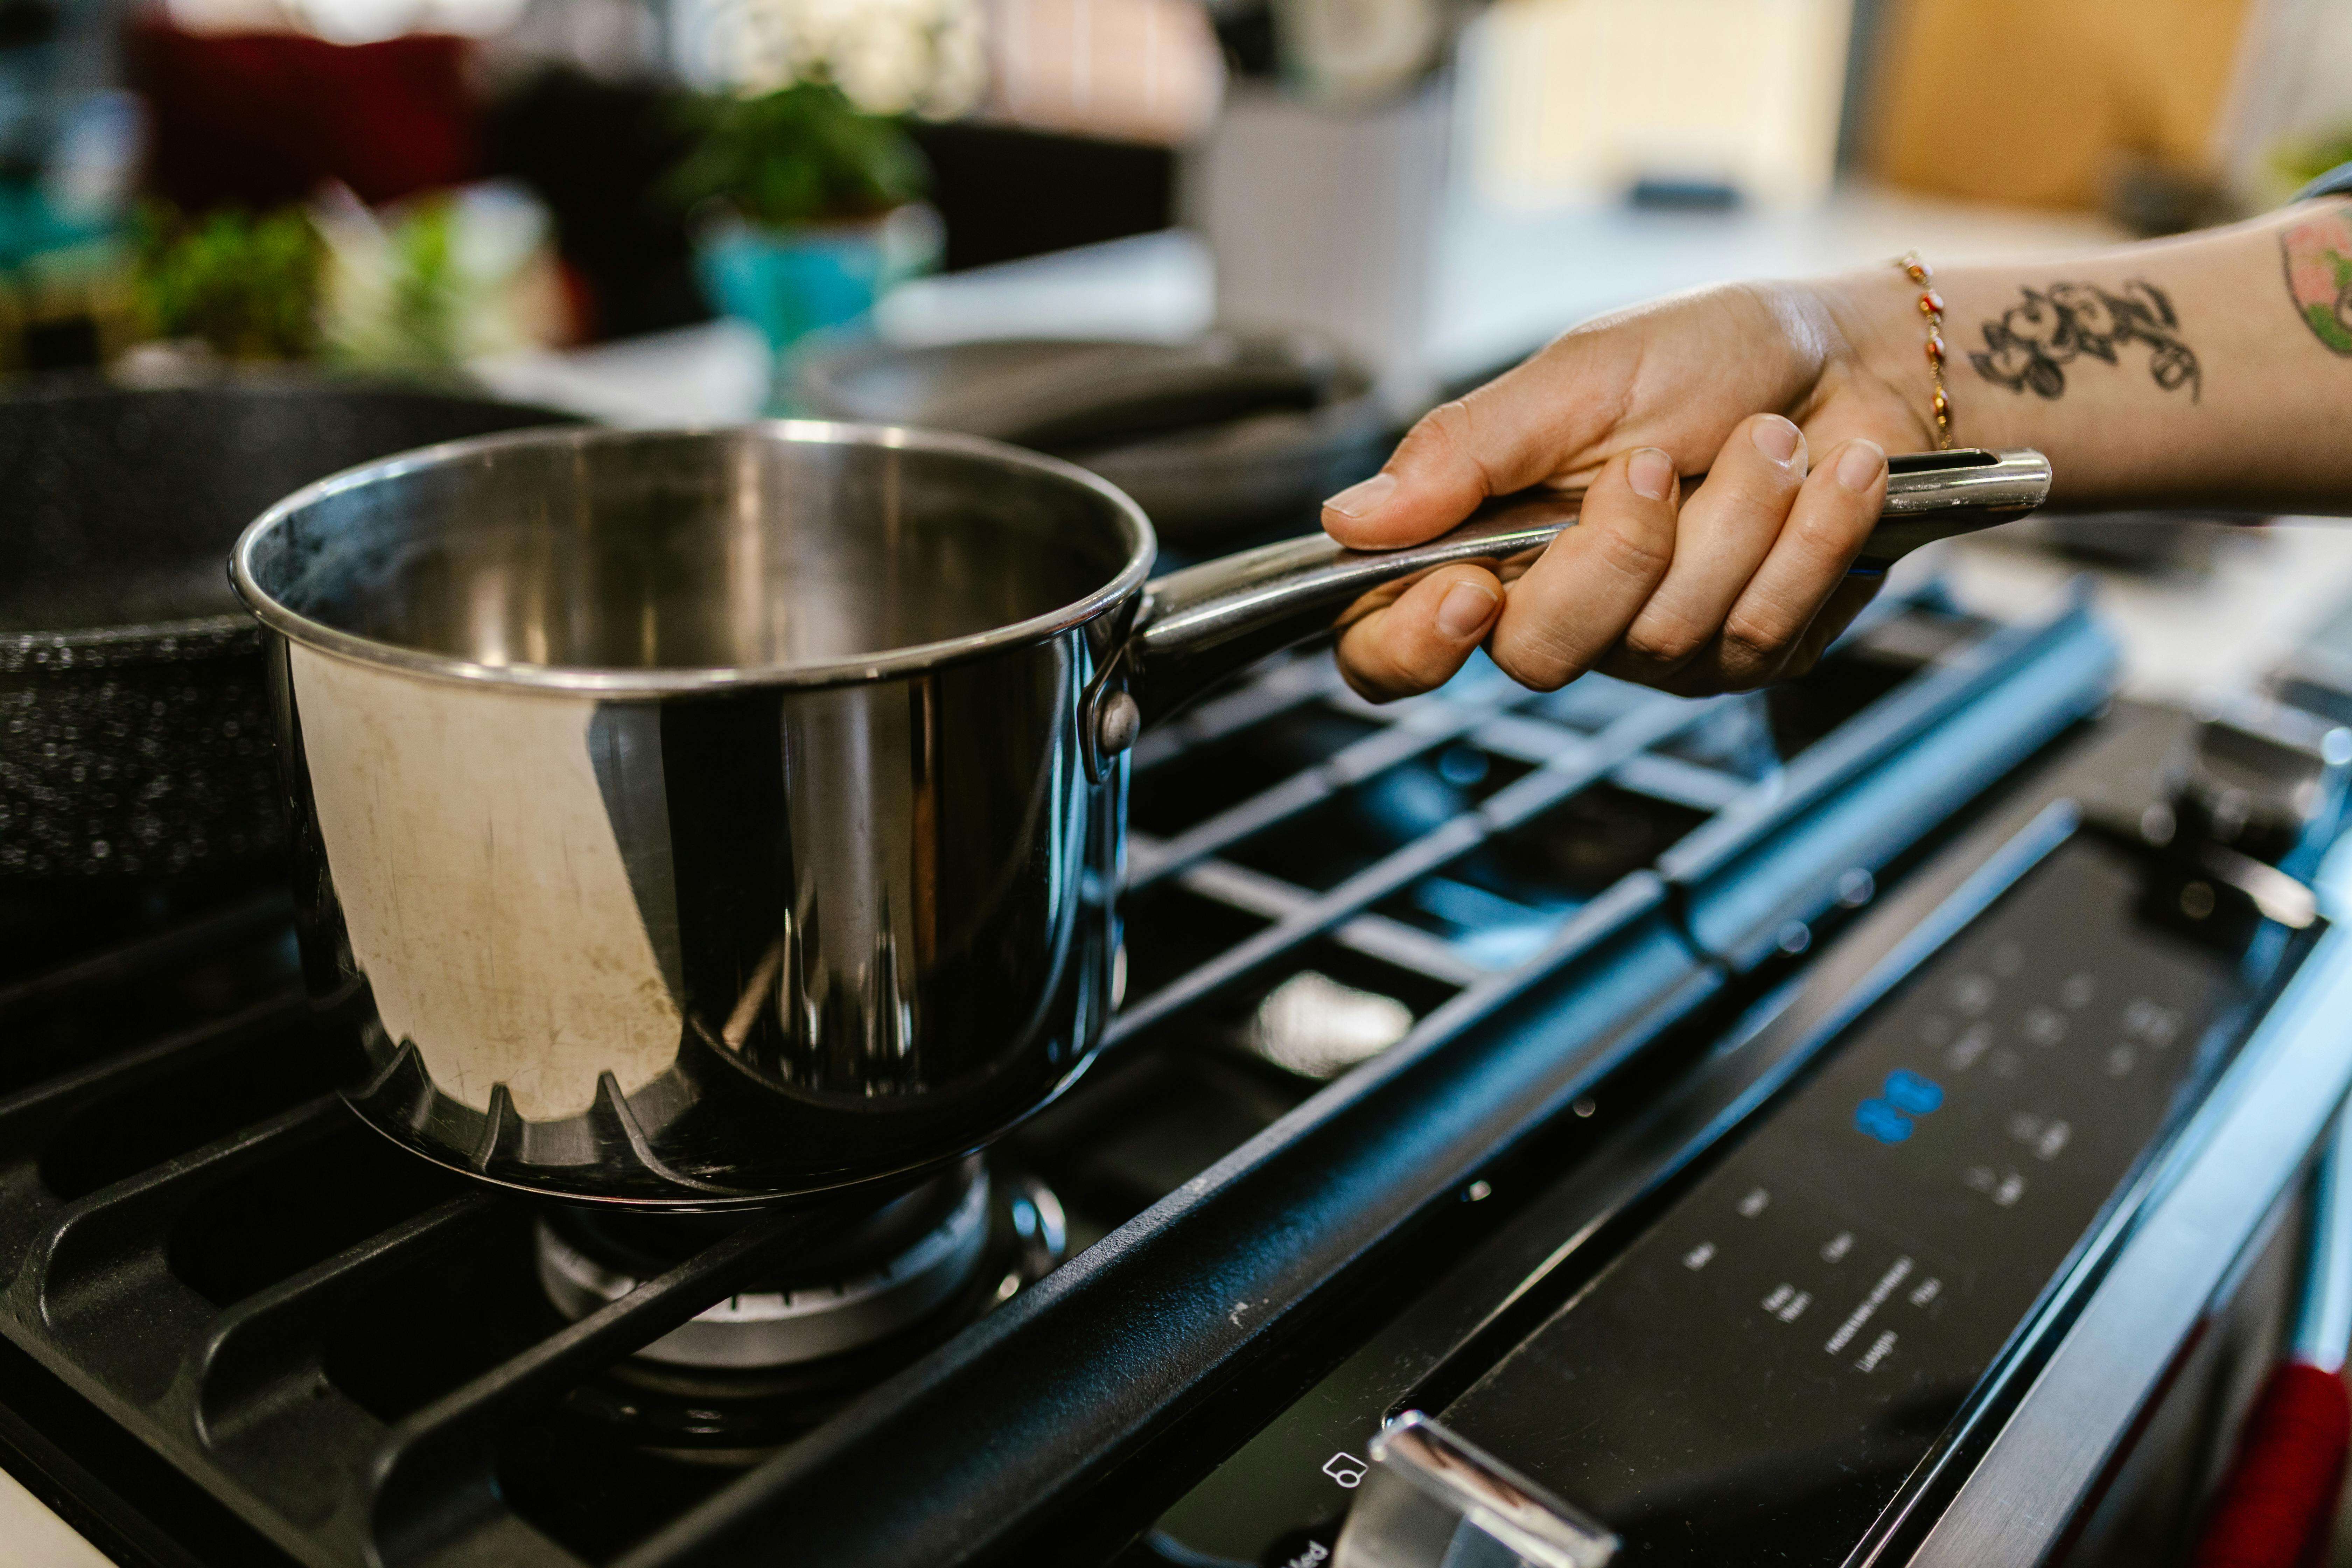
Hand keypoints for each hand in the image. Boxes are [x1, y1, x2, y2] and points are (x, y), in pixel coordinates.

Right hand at [1325, 277, 1933, 699]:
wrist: (1858, 360)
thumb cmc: (1712, 352)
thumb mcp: (1578, 374)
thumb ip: (1462, 451)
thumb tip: (1348, 518)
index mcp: (1484, 539)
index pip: (1390, 647)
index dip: (1411, 646)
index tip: (1469, 588)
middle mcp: (1558, 607)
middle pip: (1539, 655)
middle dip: (1620, 551)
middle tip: (1666, 459)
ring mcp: (1654, 646)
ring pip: (1664, 640)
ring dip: (1739, 520)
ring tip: (1772, 441)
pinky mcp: (1749, 656)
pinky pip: (1761, 634)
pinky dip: (1809, 538)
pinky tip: (1831, 476)